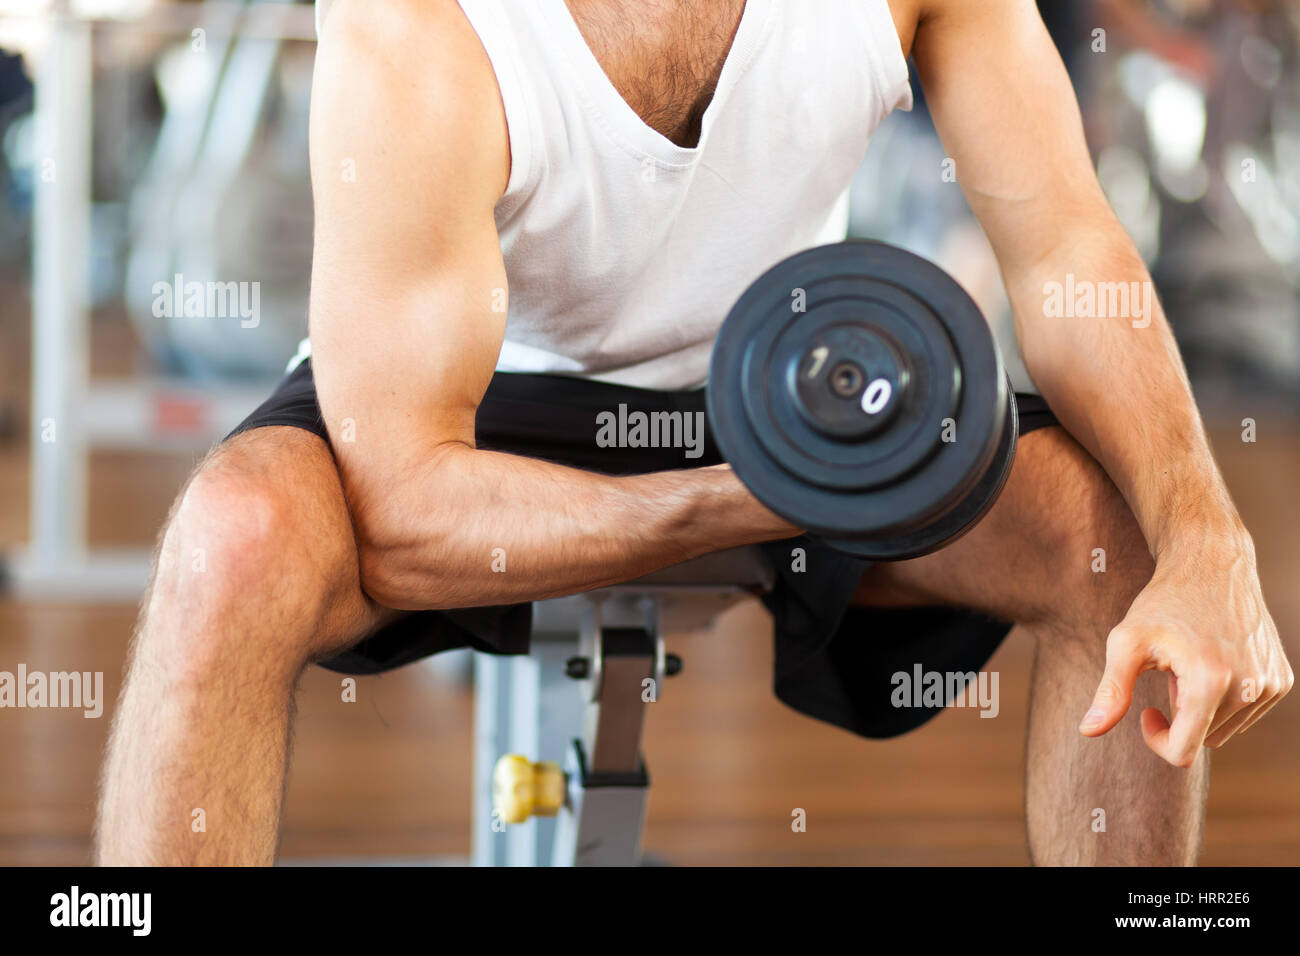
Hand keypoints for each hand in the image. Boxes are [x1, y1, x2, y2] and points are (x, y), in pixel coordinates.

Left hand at [1078, 538, 1291, 766]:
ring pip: (1225, 729)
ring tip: (1193, 662)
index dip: (1157, 739)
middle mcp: (1249, 688)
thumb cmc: (1161, 603)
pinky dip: (1225, 698)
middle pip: (1204, 741)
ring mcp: (1271, 684)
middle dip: (1180, 714)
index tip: (1146, 711)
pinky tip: (1215, 660)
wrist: (1211, 565)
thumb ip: (1110, 691)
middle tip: (1172, 671)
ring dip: (1203, 706)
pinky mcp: (1281, 679)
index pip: (1183, 751)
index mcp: (1210, 683)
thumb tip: (1087, 731)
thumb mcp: (1126, 642)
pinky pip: (1246, 713)